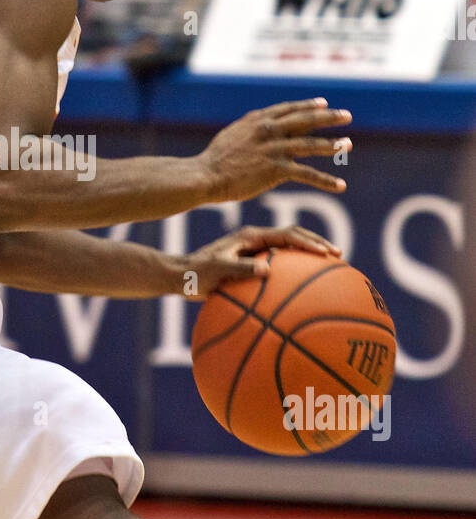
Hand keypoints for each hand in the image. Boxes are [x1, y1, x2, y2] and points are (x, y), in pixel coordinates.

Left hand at [181, 224, 341, 300]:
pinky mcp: (252, 261)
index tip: (326, 253)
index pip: (287, 234)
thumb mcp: (216, 271)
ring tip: (331, 264)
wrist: (181, 275)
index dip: (309, 242)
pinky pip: (280, 261)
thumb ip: (239, 269)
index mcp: (250, 236)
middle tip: (338, 255)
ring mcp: (255, 249)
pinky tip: (306, 284)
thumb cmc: (196, 274)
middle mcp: (256, 239)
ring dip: (310, 253)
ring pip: (290, 246)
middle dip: (317, 244)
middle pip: (294, 236)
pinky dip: (296, 267)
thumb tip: (266, 270)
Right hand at [199, 98, 351, 202]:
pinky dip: (325, 180)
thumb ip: (250, 129)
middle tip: (347, 115)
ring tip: (348, 145)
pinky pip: (307, 174)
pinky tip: (340, 185)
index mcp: (258, 121)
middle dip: (328, 117)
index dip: (308, 106)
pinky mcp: (276, 170)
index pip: (289, 109)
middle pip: (305, 120)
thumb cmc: (215, 159)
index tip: (324, 103)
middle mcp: (269, 131)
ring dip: (333, 144)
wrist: (206, 175)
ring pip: (310, 144)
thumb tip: (259, 126)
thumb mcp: (232, 135)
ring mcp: (274, 149)